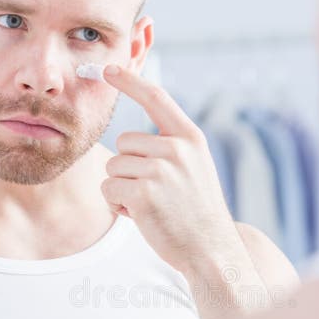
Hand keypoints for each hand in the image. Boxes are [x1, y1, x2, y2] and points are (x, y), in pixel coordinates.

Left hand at [101, 65, 239, 275]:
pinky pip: (108, 190)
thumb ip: (169, 149)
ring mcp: (160, 170)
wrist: (211, 250)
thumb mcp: (194, 169)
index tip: (108, 68)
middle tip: (155, 194)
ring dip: (122, 189)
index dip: (130, 80)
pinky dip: (117, 206)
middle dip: (128, 169)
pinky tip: (142, 217)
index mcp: (190, 138)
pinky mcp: (143, 193)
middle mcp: (176, 148)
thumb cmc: (196, 213)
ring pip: (113, 168)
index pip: (156, 98)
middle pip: (124, 142)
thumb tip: (128, 141)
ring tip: (152, 207)